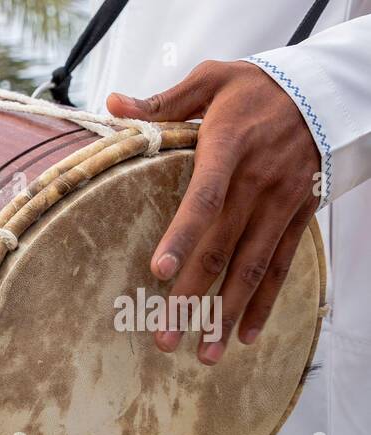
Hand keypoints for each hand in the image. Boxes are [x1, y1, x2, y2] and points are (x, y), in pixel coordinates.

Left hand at [108, 60, 321, 365]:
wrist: (324, 88)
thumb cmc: (255, 87)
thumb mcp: (211, 80)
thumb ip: (162, 101)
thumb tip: (112, 103)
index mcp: (229, 148)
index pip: (204, 198)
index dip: (183, 235)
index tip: (160, 272)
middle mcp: (258, 182)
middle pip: (222, 248)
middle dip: (192, 298)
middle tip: (164, 338)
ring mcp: (281, 203)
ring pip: (252, 268)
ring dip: (226, 315)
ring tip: (205, 354)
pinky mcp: (298, 215)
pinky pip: (281, 266)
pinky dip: (264, 304)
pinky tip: (244, 337)